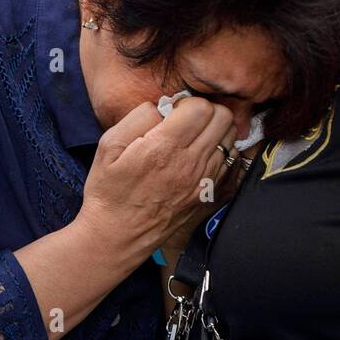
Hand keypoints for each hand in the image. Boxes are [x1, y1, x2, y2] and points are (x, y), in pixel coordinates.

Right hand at [76, 98, 237, 263]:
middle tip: (187, 120)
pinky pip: (231, 162)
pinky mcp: (209, 196)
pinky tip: (200, 155)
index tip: (174, 111)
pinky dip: (221, 152)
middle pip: (223, 119)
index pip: (202, 107)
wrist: (116, 236)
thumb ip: (138, 117)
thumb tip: (163, 106)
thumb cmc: (109, 190)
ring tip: (194, 137)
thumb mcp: (108, 146)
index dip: (188, 102)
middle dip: (206, 111)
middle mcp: (190, 164)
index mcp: (164, 148)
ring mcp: (204, 182)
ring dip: (215, 131)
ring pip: (231, 139)